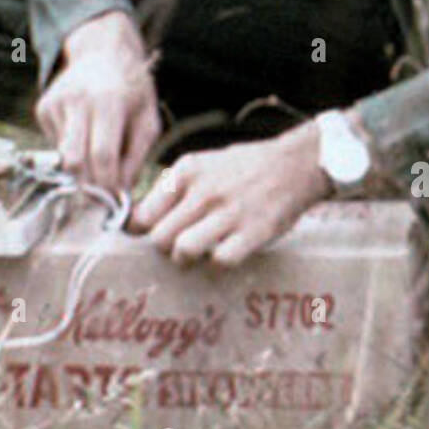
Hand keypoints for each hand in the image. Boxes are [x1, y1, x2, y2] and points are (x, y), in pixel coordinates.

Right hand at [34, 10, 160, 193]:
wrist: (103, 53)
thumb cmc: (133, 92)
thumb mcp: (148, 121)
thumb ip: (136, 158)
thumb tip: (119, 195)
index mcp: (109, 101)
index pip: (103, 155)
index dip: (108, 184)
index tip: (116, 199)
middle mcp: (78, 100)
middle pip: (76, 161)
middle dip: (90, 185)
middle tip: (104, 194)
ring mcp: (56, 102)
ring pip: (63, 157)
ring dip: (82, 169)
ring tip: (99, 159)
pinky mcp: (43, 108)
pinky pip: (56, 145)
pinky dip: (72, 151)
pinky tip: (85, 134)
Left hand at [128, 121, 331, 266]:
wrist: (294, 164)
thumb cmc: (241, 169)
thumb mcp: (201, 165)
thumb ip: (170, 190)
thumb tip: (134, 222)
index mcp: (187, 170)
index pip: (142, 214)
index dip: (139, 232)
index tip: (145, 237)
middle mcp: (205, 190)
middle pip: (159, 237)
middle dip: (163, 248)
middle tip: (174, 245)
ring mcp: (229, 212)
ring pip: (183, 250)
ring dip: (185, 259)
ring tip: (193, 254)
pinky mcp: (253, 233)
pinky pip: (219, 262)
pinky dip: (216, 264)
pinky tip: (222, 254)